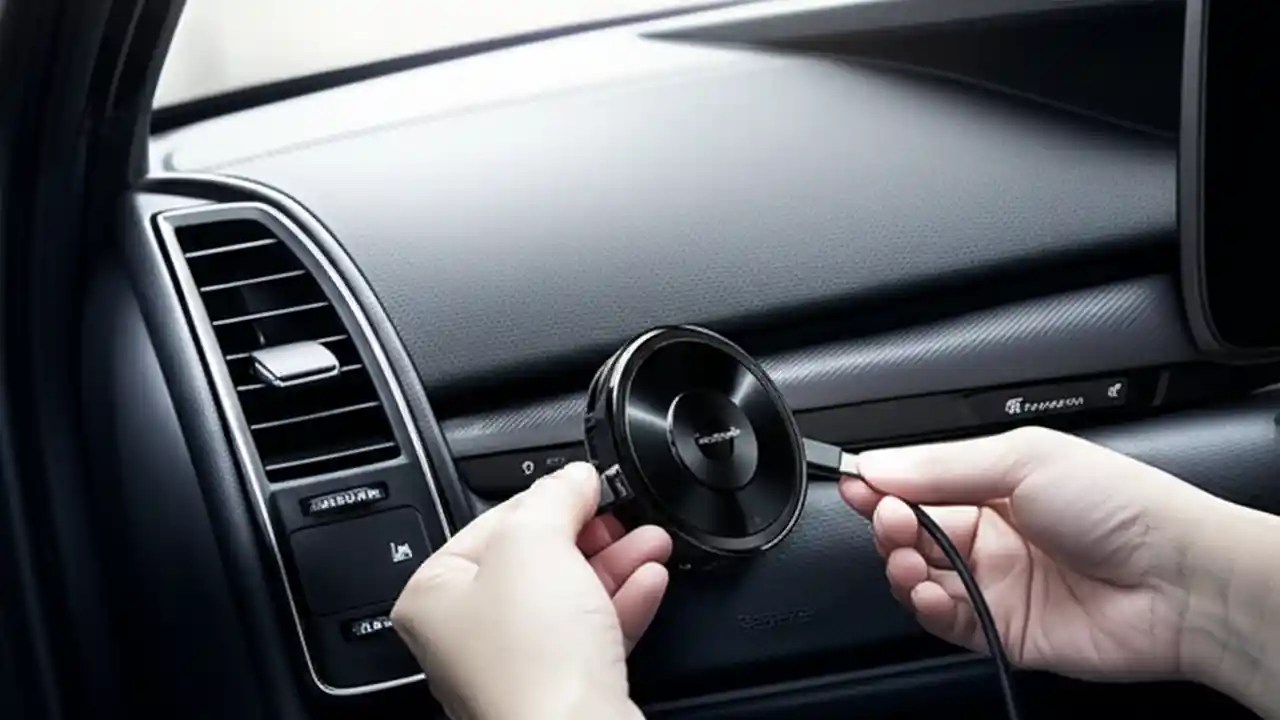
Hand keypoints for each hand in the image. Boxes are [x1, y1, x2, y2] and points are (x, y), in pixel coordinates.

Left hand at [391, 462, 672, 719]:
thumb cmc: (532, 658)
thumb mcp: (535, 543)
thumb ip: (554, 497)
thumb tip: (573, 478)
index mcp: (435, 596)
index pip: (491, 524)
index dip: (544, 498)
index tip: (583, 484)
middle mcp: (468, 636)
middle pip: (534, 561)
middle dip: (589, 532)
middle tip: (621, 511)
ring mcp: (516, 668)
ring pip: (569, 598)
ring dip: (614, 563)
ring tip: (650, 539)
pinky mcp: (562, 693)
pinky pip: (593, 634)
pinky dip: (622, 603)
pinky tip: (648, 580)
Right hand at [840, 426, 1279, 715]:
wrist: (1180, 579)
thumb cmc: (1121, 505)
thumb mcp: (1024, 459)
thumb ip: (942, 466)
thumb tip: (877, 464)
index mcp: (997, 484)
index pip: (921, 484)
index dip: (883, 486)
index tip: (855, 484)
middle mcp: (993, 534)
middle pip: (913, 533)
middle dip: (890, 526)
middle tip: (889, 521)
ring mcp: (997, 583)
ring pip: (922, 579)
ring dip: (903, 568)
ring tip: (910, 559)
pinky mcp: (1004, 630)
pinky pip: (947, 622)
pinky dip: (927, 608)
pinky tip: (930, 592)